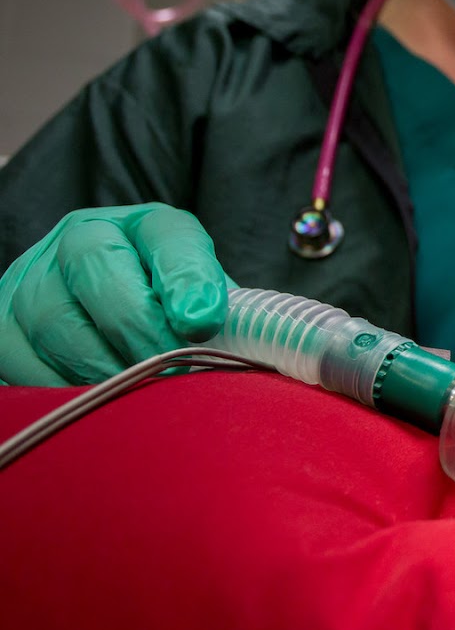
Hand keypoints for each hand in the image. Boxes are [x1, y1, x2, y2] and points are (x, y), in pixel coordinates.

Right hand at [0, 204, 230, 385]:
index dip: (187, 276)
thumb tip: (255, 347)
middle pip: (101, 274)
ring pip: (61, 326)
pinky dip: (70, 390)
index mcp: (144, 226)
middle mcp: (80, 240)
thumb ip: (224, 314)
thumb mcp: (199, 300)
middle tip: (174, 371)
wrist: (91, 313)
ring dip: (109, 369)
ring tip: (145, 395)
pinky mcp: (2, 329)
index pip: (168, 234)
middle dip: (144, 332)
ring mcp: (31, 281)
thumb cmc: (164, 312)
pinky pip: (29, 366)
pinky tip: (103, 403)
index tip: (203, 320)